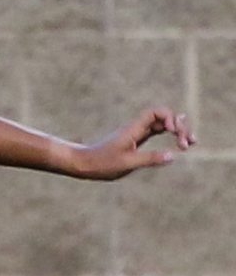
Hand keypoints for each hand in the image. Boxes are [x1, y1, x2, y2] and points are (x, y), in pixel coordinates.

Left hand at [68, 107, 196, 180]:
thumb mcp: (127, 163)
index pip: (156, 111)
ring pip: (162, 124)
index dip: (169, 117)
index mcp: (134, 128)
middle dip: (179, 126)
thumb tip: (173, 156)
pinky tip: (179, 140)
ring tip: (190, 143)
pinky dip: (169, 135)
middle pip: (164, 117)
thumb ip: (149, 159)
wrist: (83, 163)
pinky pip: (157, 131)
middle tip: (187, 144)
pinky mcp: (136, 140)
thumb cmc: (102, 163)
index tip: (173, 132)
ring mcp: (137, 133)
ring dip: (178, 130)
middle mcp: (136, 127)